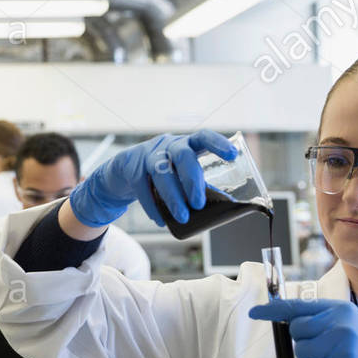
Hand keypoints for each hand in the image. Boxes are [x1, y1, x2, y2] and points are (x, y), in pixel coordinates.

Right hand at [67, 130, 236, 227]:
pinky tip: (161, 220)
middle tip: (198, 203)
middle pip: (182, 155)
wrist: (124, 169)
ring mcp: (148, 155)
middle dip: (192, 180)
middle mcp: (168, 145)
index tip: (232, 155)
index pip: (204, 137)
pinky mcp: (132, 168)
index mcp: (186, 144)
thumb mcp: (180, 173)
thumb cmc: (163, 173)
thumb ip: (197, 185)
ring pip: (161, 172)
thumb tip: (223, 207)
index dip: (218, 144)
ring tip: (182, 217)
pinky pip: (142, 187)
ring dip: (173, 197)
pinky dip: (152, 206)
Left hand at [248, 298, 357, 357]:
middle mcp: (340, 323)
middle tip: (325, 348)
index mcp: (338, 309)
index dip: (272, 310)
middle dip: (304, 342)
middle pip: (296, 330)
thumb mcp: (343, 324)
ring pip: (302, 353)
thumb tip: (282, 317)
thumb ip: (316, 319)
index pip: (296, 306)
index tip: (254, 313)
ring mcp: (343, 345)